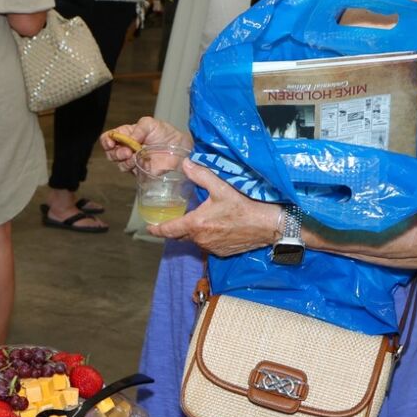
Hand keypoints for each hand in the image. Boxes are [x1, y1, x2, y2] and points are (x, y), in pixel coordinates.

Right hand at [101, 117, 188, 169]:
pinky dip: (133, 167)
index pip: (109, 137)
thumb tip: (130, 139)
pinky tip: (140, 162)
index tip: (111, 142)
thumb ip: (138, 129)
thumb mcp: (150, 123)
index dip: (106, 140)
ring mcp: (132, 161)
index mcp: (126, 134)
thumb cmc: (164, 133)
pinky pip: (131, 171)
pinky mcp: (140, 171)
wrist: (179, 146)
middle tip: (126, 151)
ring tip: (133, 156)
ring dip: (124, 161)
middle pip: (111, 153)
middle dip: (115, 152)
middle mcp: (126, 148)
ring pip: (119, 163)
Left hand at [144, 158, 280, 255]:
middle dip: (175, 229)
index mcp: (196, 224)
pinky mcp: (221, 252)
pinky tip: (215, 228)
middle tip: (172, 221)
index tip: (150, 228)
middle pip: (181, 236)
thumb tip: (185, 163)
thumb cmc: (244, 206)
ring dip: (194, 232)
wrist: (266, 226)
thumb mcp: (221, 188)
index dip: (157, 229)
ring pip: (195, 240)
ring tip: (198, 221)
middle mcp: (200, 239)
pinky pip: (208, 245)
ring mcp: (211, 248)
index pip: (169, 230)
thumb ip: (201, 176)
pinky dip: (207, 237)